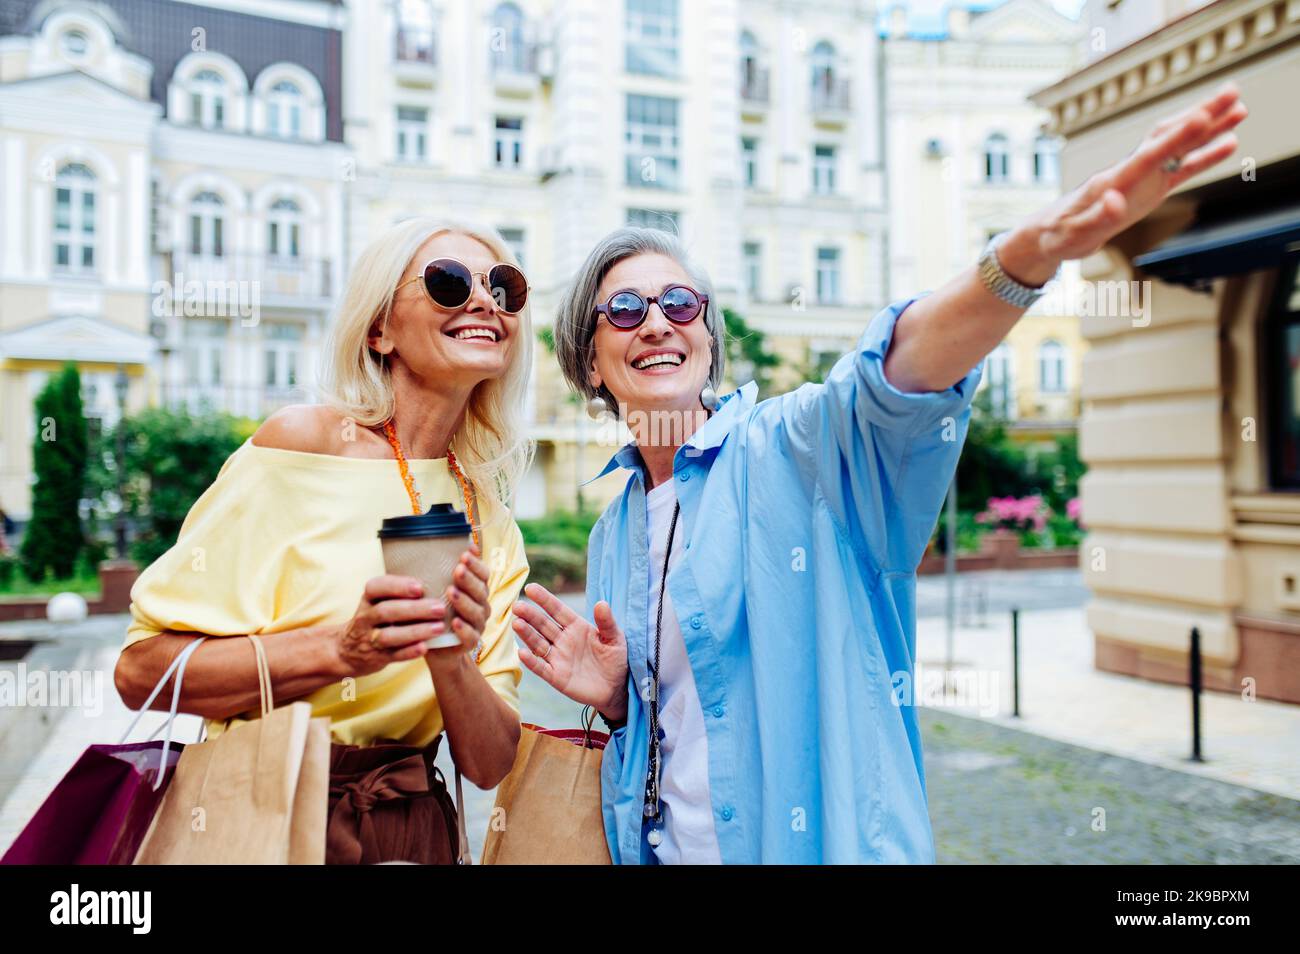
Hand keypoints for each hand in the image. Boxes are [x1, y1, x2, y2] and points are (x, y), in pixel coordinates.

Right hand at [336, 574, 444, 676]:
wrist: (348, 650)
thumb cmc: (376, 618)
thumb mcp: (378, 601)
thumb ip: (400, 592)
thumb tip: (437, 579)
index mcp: (368, 599)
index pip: (376, 587)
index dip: (398, 586)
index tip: (420, 587)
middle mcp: (365, 617)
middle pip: (386, 611)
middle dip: (415, 609)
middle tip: (440, 608)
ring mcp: (370, 639)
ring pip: (389, 635)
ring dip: (416, 631)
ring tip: (439, 628)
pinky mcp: (377, 658)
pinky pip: (393, 655)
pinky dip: (409, 652)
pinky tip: (425, 647)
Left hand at [426, 543, 492, 674]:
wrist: (435, 647)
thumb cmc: (434, 613)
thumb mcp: (434, 590)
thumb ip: (435, 572)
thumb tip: (420, 543)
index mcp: (476, 590)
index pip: (482, 574)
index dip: (476, 564)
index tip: (464, 553)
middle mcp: (481, 606)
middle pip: (481, 591)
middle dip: (469, 579)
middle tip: (457, 569)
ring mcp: (477, 625)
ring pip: (477, 612)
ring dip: (465, 601)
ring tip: (451, 592)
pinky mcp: (470, 643)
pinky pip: (471, 636)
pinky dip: (464, 629)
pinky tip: (454, 622)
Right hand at [513, 584, 628, 721]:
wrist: (617, 688)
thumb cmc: (616, 659)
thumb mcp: (615, 638)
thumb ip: (607, 622)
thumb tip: (601, 603)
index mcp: (576, 626)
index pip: (557, 610)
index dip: (544, 599)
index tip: (530, 588)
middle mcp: (563, 640)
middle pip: (543, 625)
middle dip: (530, 615)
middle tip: (517, 606)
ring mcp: (558, 658)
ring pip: (538, 644)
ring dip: (527, 634)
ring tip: (516, 623)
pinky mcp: (556, 677)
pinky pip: (541, 668)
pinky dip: (531, 662)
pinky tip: (521, 653)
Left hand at [999, 83, 1247, 285]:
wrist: (1049, 235)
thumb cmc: (1060, 235)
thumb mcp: (1075, 232)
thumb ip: (1097, 217)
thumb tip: (1116, 200)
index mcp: (1113, 181)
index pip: (1150, 154)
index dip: (1177, 137)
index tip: (1204, 115)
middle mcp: (1130, 172)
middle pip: (1169, 137)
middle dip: (1201, 115)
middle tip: (1233, 90)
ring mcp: (1141, 178)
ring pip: (1178, 147)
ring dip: (1208, 128)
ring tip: (1240, 107)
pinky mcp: (1147, 189)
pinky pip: (1180, 169)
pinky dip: (1203, 156)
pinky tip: (1228, 143)